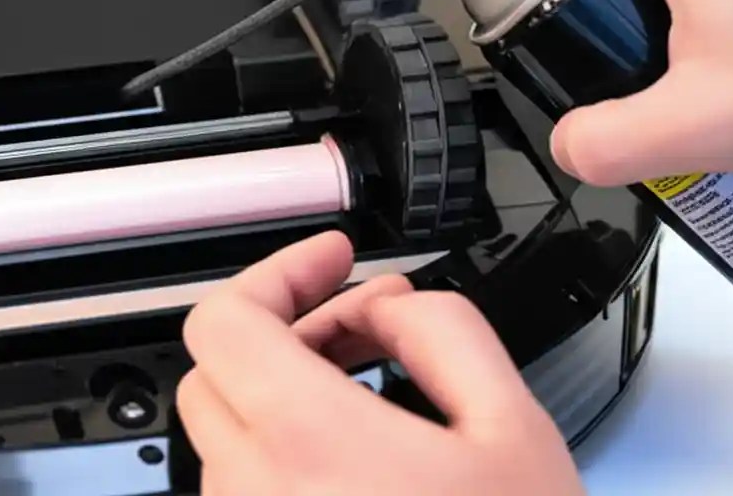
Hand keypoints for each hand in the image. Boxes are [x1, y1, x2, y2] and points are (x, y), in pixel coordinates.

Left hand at [176, 231, 585, 494]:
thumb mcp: (513, 430)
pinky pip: (247, 485)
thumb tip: (390, 308)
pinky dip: (287, 447)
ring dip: (290, 389)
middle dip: (290, 328)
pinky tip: (363, 456)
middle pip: (219, 367)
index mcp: (305, 443)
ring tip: (376, 389)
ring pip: (232, 428)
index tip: (331, 261)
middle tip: (363, 323)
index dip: (280, 272)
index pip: (225, 318)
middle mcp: (252, 492)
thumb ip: (446, 333)